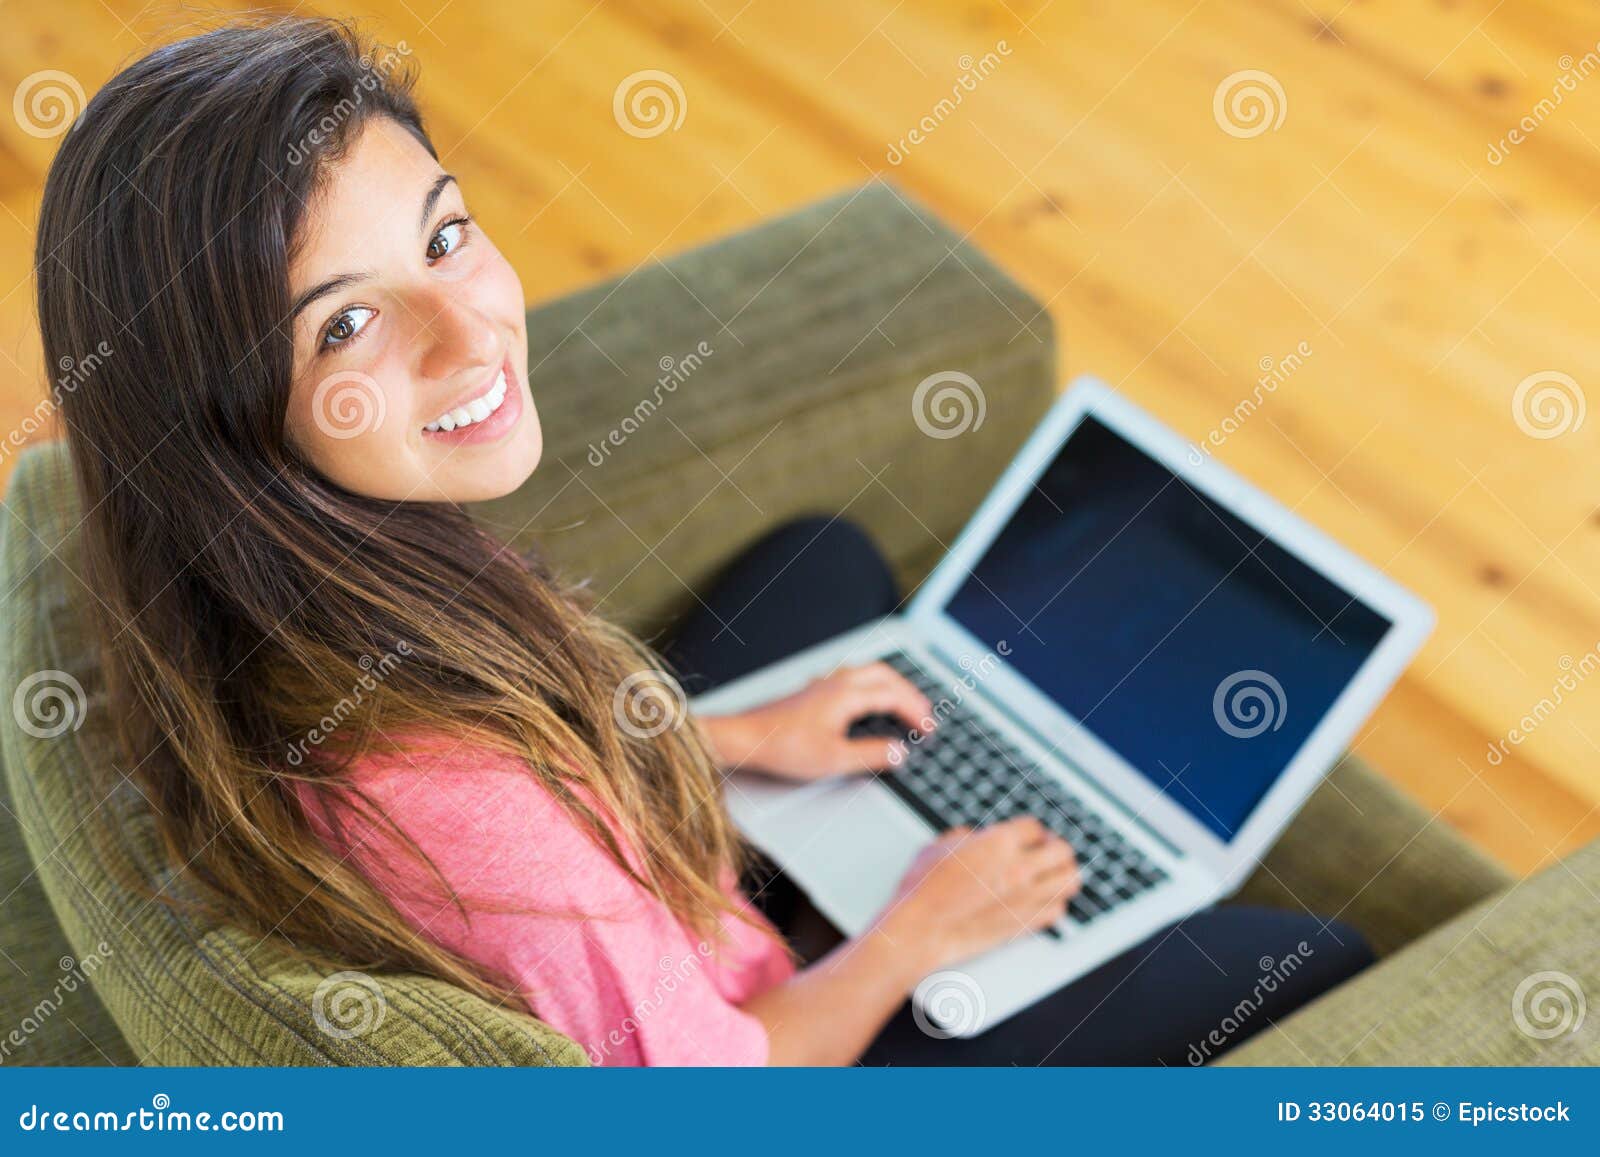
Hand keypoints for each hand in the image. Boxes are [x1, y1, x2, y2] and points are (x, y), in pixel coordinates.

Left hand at [697, 662, 935, 780]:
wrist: (745, 738)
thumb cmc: (782, 747)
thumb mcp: (834, 759)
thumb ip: (871, 755)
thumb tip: (899, 753)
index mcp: (846, 695)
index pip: (893, 696)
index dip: (916, 711)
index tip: (929, 728)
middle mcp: (836, 683)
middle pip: (885, 675)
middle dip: (909, 692)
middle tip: (924, 712)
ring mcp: (823, 684)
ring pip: (867, 673)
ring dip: (890, 686)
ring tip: (903, 703)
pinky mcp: (812, 692)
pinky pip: (851, 677)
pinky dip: (870, 686)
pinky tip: (865, 700)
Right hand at [877, 818, 1080, 972]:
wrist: (920, 929)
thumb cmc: (923, 889)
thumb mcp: (938, 846)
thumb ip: (962, 836)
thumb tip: (972, 837)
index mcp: (999, 842)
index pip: (1036, 827)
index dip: (1028, 832)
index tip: (1023, 838)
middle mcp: (1020, 868)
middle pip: (1063, 850)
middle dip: (1053, 849)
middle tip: (1042, 853)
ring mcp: (1026, 898)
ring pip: (1070, 880)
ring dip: (1062, 874)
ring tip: (1048, 875)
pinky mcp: (1024, 924)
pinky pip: (1058, 910)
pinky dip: (1054, 903)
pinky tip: (1039, 901)